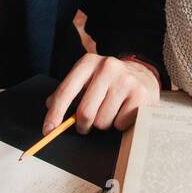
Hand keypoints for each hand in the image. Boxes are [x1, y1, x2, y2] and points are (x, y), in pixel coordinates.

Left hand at [44, 54, 160, 134]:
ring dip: (103, 124)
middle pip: (85, 112)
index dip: (55, 113)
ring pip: (102, 121)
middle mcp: (107, 67)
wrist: (143, 74)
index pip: (67, 91)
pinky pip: (120, 124)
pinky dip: (119, 124)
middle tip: (85, 125)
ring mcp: (126, 80)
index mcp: (89, 62)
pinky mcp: (140, 94)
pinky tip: (124, 111)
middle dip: (82, 125)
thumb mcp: (87, 79)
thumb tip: (50, 107)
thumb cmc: (109, 81)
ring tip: (110, 111)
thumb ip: (68, 92)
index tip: (48, 129)